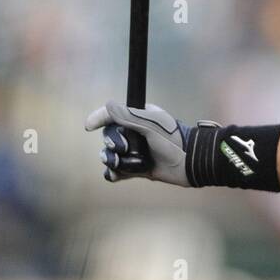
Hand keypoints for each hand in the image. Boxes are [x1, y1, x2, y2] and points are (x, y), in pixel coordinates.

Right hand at [83, 101, 201, 186]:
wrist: (190, 164)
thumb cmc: (175, 140)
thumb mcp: (152, 125)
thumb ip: (129, 116)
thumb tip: (108, 105)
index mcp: (139, 117)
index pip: (113, 114)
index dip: (99, 118)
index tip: (88, 125)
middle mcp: (134, 133)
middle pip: (109, 137)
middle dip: (112, 144)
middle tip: (125, 148)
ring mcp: (135, 151)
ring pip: (110, 155)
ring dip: (112, 160)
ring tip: (121, 164)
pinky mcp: (137, 168)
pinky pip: (117, 171)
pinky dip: (114, 174)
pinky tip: (116, 175)